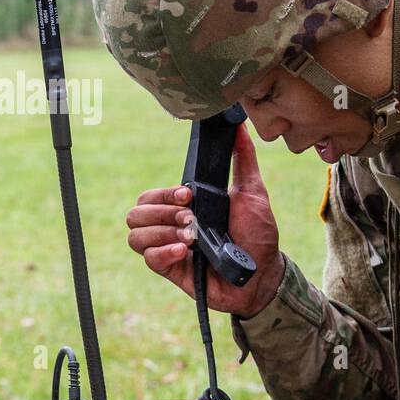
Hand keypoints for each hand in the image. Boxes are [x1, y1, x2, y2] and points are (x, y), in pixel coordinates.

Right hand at [126, 123, 284, 317]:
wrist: (264, 273)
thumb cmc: (258, 234)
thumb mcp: (252, 192)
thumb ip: (243, 159)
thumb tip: (240, 126)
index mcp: (184, 207)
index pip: (152, 195)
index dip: (165, 194)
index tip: (188, 196)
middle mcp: (171, 226)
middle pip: (136, 212)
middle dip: (161, 212)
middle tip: (190, 218)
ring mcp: (168, 248)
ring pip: (135, 235)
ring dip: (161, 232)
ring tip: (191, 237)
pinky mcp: (171, 270)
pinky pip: (148, 258)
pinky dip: (164, 252)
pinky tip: (185, 251)